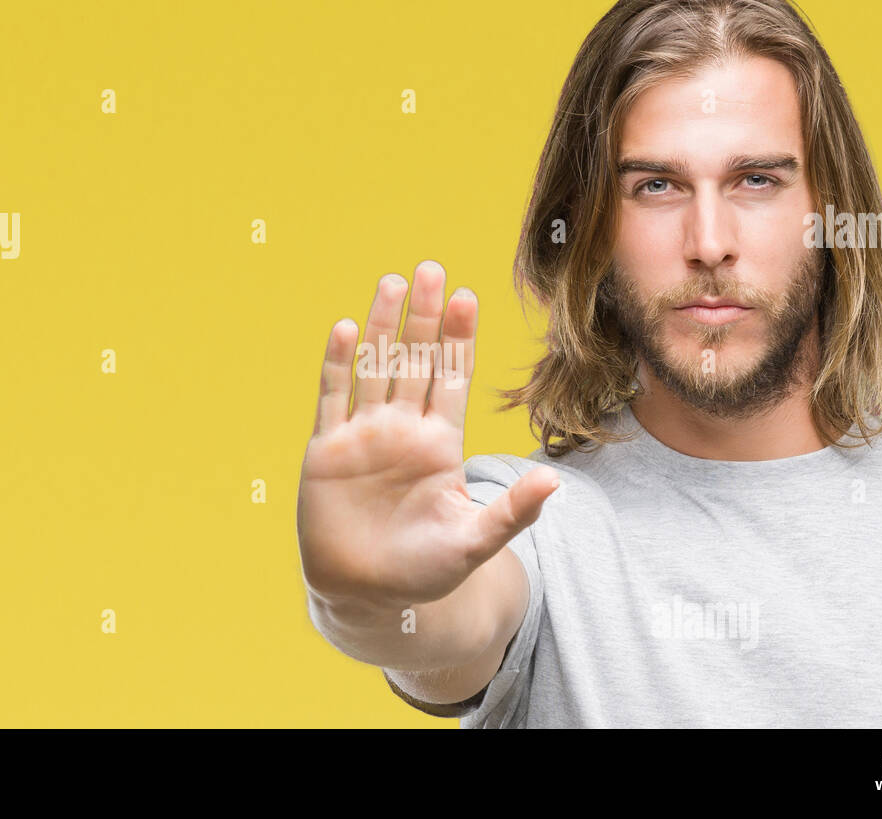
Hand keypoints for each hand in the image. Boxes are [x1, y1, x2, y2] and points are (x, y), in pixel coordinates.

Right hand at [297, 260, 558, 607]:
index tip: (468, 298)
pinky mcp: (327, 448)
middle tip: (433, 269)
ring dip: (383, 327)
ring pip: (374, 367)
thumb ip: (512, 512)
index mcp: (440, 443)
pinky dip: (337, 364)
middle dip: (425, 317)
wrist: (366, 595)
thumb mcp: (474, 543)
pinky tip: (343, 329)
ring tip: (394, 283)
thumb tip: (554, 481)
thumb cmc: (424, 572)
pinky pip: (332, 398)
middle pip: (415, 360)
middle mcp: (403, 429)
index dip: (458, 339)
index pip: (451, 379)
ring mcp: (363, 435)